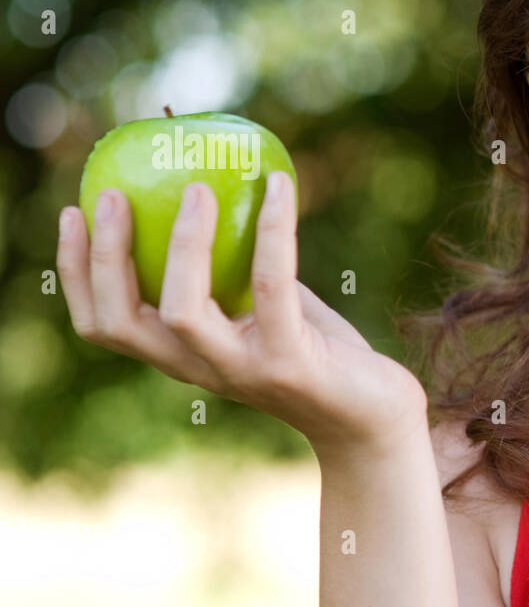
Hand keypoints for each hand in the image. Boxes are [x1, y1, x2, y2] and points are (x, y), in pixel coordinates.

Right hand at [55, 172, 429, 455]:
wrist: (375, 419)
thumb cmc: (322, 354)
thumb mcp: (271, 309)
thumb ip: (242, 270)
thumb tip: (224, 189)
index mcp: (184, 355)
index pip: (105, 323)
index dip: (77, 271)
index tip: (75, 212)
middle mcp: (202, 368)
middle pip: (122, 321)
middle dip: (104, 257)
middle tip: (113, 195)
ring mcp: (243, 369)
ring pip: (183, 310)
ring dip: (182, 243)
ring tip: (196, 188)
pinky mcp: (290, 363)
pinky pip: (273, 286)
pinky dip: (272, 231)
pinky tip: (280, 187)